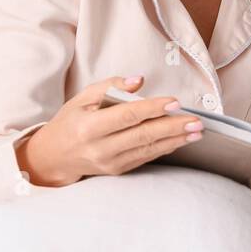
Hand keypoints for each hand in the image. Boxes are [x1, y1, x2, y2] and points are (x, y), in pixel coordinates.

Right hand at [16, 76, 202, 186]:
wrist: (54, 156)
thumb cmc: (71, 121)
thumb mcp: (83, 97)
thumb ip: (111, 86)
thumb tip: (139, 80)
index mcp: (89, 126)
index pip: (126, 116)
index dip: (152, 109)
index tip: (175, 101)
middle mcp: (100, 148)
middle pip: (142, 136)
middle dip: (172, 128)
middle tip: (196, 121)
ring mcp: (110, 163)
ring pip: (148, 150)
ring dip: (175, 140)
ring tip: (196, 131)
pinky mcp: (118, 171)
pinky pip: (145, 158)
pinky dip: (165, 148)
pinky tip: (181, 140)